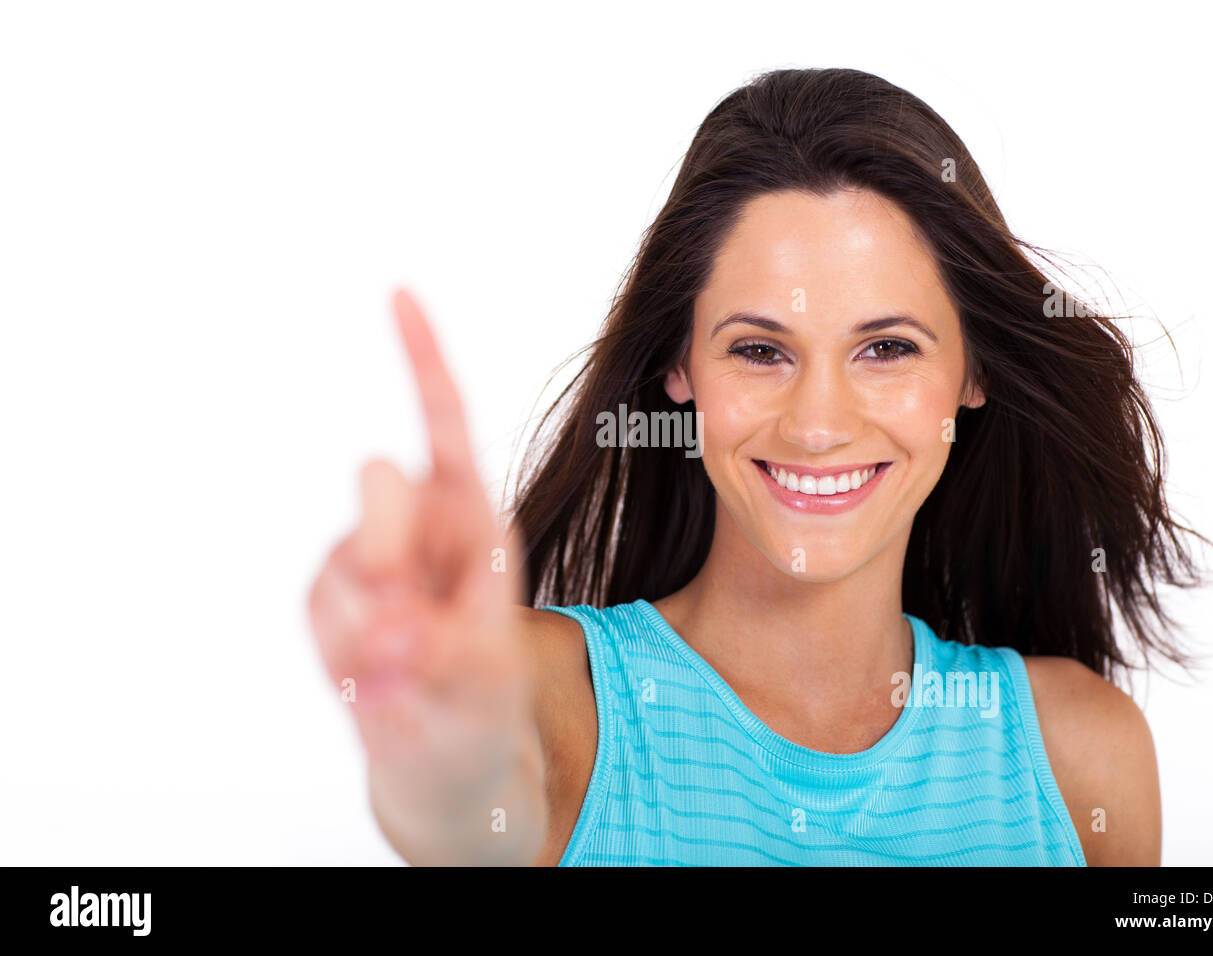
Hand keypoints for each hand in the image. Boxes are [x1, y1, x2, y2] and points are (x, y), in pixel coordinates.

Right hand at [307, 289, 536, 858]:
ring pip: (343, 563)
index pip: (444, 420)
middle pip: (381, 483)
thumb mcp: (488, 656)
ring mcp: (363, 557)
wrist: (448, 753)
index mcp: (472, 513)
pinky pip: (323, 612)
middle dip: (388, 544)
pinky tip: (378, 677)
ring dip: (373, 627)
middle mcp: (414, 521)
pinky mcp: (327, 597)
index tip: (398, 292)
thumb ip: (444, 623)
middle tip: (409, 619)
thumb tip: (383, 610)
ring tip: (412, 669)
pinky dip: (348, 653)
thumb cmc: (484, 690)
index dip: (422, 358)